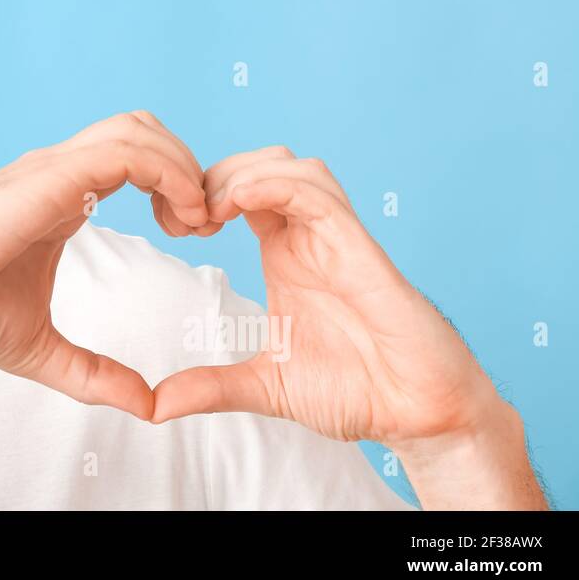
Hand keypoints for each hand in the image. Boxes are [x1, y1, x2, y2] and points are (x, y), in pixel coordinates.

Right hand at [0, 110, 209, 419]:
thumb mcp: (41, 349)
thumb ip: (95, 374)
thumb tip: (146, 405)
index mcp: (58, 198)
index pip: (131, 160)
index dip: (173, 186)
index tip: (191, 234)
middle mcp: (58, 173)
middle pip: (142, 130)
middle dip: (184, 166)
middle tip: (199, 224)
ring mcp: (53, 169)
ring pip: (140, 129)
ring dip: (181, 168)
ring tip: (193, 221)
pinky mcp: (51, 177)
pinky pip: (128, 152)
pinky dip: (166, 173)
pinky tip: (176, 217)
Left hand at [150, 145, 503, 450]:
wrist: (421, 416)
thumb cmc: (358, 389)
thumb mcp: (265, 384)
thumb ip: (211, 387)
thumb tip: (157, 406)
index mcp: (286, 253)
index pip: (240, 190)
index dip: (200, 193)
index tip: (172, 227)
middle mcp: (311, 238)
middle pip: (262, 163)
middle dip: (214, 175)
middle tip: (184, 219)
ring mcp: (338, 240)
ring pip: (292, 167)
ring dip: (243, 174)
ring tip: (210, 212)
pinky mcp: (362, 253)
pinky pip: (319, 197)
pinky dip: (275, 186)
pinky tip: (240, 204)